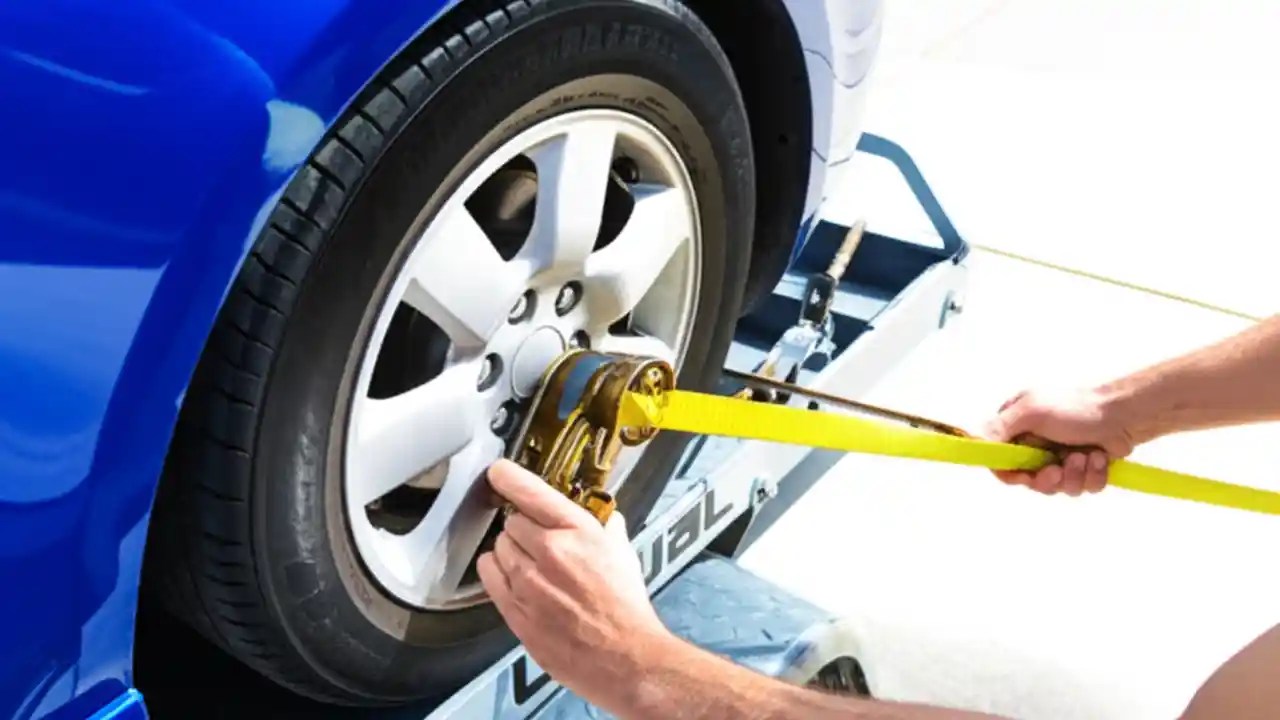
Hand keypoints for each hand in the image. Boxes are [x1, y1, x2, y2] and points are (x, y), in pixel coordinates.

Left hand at [477, 460, 671, 699]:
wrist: (624, 656)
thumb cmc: (626, 606)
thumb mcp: (624, 554)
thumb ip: (609, 529)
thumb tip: (607, 518)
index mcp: (578, 531)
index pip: (532, 492)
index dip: (509, 477)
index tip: (498, 471)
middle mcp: (549, 551)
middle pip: (512, 522)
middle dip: (523, 528)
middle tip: (538, 542)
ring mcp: (528, 582)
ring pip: (498, 547)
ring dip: (509, 551)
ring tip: (529, 565)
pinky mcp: (515, 610)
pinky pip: (489, 575)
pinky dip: (495, 570)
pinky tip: (510, 576)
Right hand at [983, 387, 1136, 495]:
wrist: (1124, 413)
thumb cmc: (1076, 408)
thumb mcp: (1031, 412)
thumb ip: (999, 428)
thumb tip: (969, 439)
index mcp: (1018, 428)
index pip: (1000, 461)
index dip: (1010, 473)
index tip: (1024, 475)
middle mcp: (1036, 445)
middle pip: (1029, 480)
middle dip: (1048, 478)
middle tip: (1059, 468)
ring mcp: (1060, 458)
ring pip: (1057, 488)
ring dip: (1074, 475)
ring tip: (1088, 456)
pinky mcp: (1083, 469)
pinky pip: (1081, 488)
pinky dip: (1092, 476)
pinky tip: (1100, 457)